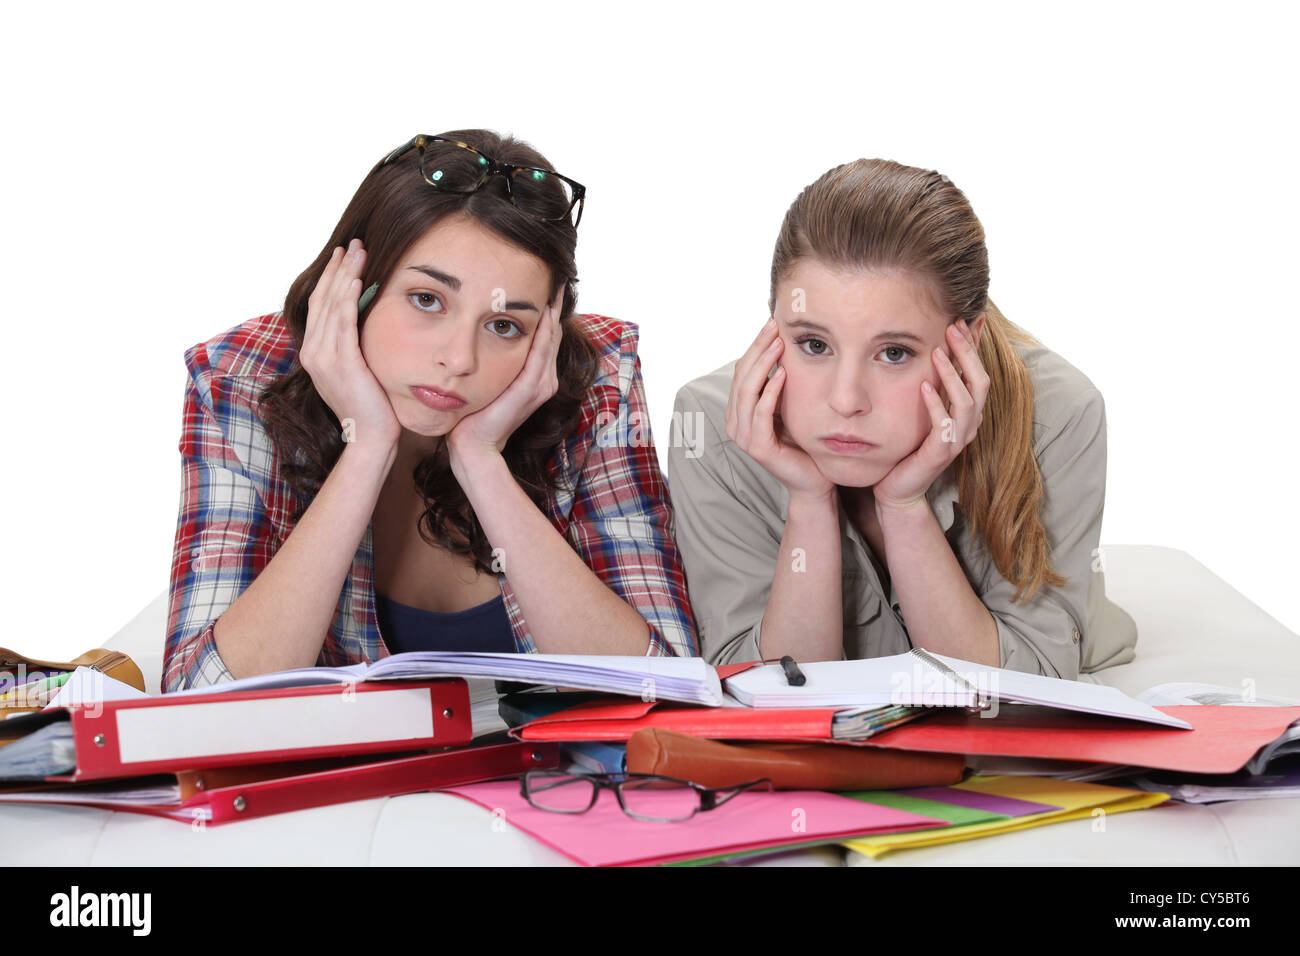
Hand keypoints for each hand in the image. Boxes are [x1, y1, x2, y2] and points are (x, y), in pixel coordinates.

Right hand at [297, 238, 401, 452]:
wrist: (370, 438)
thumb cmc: (371, 406)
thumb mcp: (357, 370)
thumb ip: (353, 346)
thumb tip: (364, 322)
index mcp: (315, 353)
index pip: (321, 305)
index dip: (331, 278)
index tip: (345, 256)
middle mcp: (313, 352)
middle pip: (323, 298)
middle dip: (339, 268)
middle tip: (354, 244)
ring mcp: (324, 357)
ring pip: (333, 305)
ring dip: (346, 275)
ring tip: (359, 252)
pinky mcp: (341, 363)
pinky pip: (343, 322)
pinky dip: (348, 298)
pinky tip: (359, 279)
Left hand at [446, 284, 565, 468]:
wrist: (472, 446)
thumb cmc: (473, 414)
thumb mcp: (487, 381)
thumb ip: (492, 359)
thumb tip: (479, 332)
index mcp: (536, 377)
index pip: (545, 335)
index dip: (546, 308)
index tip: (540, 281)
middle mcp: (545, 379)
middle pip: (552, 332)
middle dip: (553, 303)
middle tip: (551, 272)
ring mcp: (541, 384)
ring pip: (550, 338)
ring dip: (552, 310)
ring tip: (551, 284)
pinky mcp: (530, 389)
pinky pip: (541, 352)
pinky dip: (543, 330)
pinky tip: (543, 310)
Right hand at [726, 317, 835, 500]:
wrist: (813, 479)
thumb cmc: (802, 441)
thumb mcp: (788, 405)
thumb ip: (780, 383)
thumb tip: (784, 344)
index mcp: (739, 410)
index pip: (742, 370)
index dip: (755, 346)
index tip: (772, 323)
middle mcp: (735, 422)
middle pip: (741, 377)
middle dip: (758, 349)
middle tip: (774, 327)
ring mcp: (744, 437)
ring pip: (747, 392)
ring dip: (763, 365)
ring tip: (778, 345)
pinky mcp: (758, 448)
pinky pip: (761, 414)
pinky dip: (770, 392)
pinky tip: (782, 374)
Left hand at [872, 319, 989, 511]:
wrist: (898, 487)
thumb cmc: (910, 446)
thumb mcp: (923, 410)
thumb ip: (932, 384)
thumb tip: (931, 348)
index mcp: (967, 412)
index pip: (979, 371)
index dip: (976, 345)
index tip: (968, 316)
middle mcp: (968, 424)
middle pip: (981, 381)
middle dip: (968, 352)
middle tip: (953, 326)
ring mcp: (957, 440)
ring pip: (968, 401)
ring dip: (954, 374)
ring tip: (938, 351)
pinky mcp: (941, 453)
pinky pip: (944, 425)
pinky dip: (935, 404)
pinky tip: (924, 385)